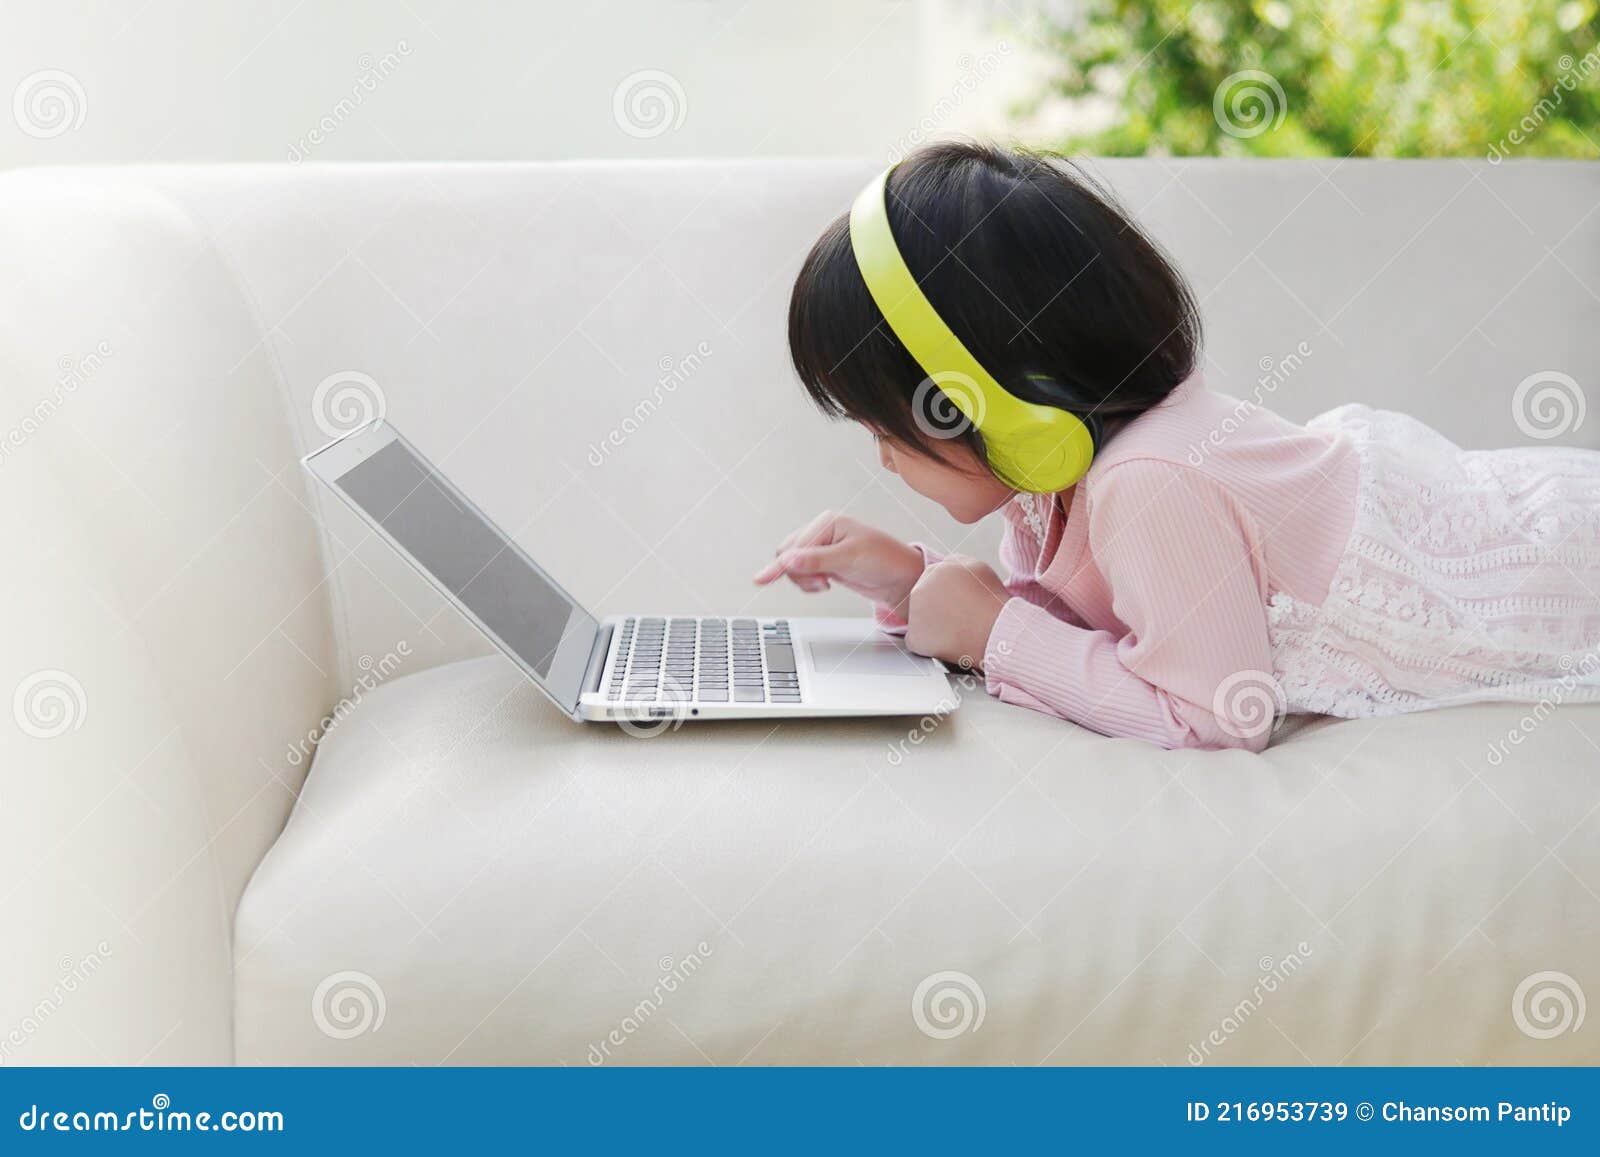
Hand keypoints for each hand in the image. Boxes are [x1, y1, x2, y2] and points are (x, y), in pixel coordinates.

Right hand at [753, 511, 924, 616]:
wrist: (900, 579)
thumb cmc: (884, 561)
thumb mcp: (850, 559)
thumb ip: (817, 560)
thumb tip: (787, 559)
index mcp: (828, 522)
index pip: (795, 544)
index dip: (788, 565)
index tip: (763, 579)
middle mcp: (822, 532)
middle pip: (788, 553)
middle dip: (798, 573)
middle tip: (821, 584)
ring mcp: (822, 548)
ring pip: (792, 565)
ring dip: (803, 579)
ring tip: (825, 585)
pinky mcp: (823, 563)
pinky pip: (801, 573)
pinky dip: (807, 583)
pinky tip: (824, 584)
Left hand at [905, 556, 1009, 668]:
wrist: (995, 631)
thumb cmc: (990, 600)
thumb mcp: (977, 566)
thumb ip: (956, 562)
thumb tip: (946, 565)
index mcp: (933, 572)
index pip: (933, 579)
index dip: (947, 592)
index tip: (958, 602)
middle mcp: (919, 591)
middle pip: (925, 598)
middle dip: (938, 606)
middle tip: (958, 616)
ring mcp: (914, 616)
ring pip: (921, 619)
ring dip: (933, 623)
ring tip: (957, 629)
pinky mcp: (916, 639)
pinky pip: (919, 640)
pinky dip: (930, 644)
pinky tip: (948, 642)